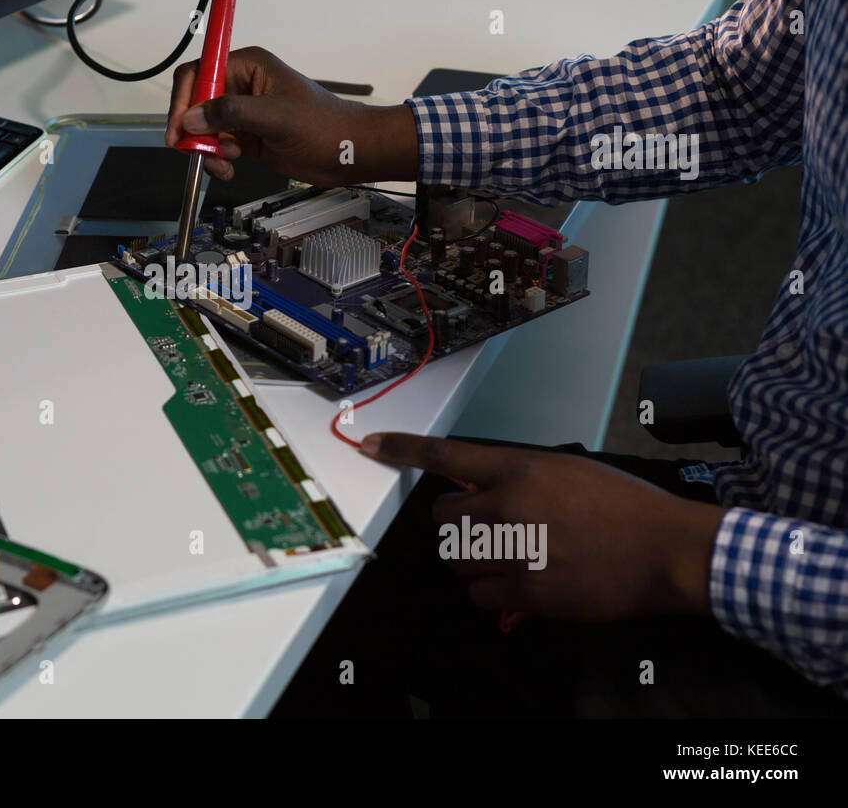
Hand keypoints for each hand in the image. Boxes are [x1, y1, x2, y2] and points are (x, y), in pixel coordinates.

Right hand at [164, 46, 418, 183]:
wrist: (347, 152)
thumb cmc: (322, 126)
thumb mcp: (275, 117)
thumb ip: (231, 114)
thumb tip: (190, 119)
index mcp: (247, 67)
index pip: (199, 73)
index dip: (183, 100)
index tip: (178, 130)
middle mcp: (240, 85)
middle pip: (195, 103)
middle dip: (194, 130)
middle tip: (198, 153)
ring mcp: (243, 112)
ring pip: (204, 128)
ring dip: (206, 149)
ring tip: (225, 163)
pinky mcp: (246, 136)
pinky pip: (217, 145)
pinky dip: (217, 159)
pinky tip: (230, 167)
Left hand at [359, 433, 726, 620]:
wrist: (666, 550)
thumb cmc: (627, 506)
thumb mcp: (569, 470)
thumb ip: (520, 474)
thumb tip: (484, 485)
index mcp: (523, 468)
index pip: (447, 454)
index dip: (403, 448)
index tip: (371, 445)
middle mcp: (511, 505)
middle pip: (443, 516)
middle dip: (456, 522)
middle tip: (485, 527)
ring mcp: (517, 551)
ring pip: (455, 556)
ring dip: (471, 556)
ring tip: (506, 554)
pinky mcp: (528, 592)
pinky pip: (477, 593)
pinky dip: (488, 589)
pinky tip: (516, 581)